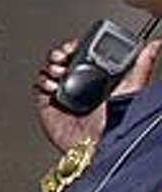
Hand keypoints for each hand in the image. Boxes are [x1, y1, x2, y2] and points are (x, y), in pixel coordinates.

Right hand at [34, 38, 161, 151]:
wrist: (97, 145)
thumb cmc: (117, 122)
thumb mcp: (132, 88)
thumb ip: (141, 65)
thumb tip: (154, 45)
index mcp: (97, 77)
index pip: (81, 54)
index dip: (75, 46)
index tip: (75, 46)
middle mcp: (79, 84)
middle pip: (61, 59)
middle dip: (59, 54)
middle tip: (63, 56)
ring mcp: (63, 94)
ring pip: (48, 71)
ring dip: (50, 67)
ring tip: (59, 72)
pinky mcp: (48, 105)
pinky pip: (39, 88)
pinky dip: (43, 82)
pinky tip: (53, 86)